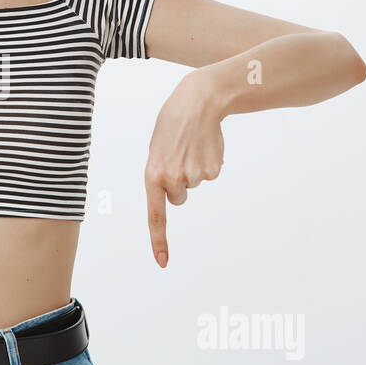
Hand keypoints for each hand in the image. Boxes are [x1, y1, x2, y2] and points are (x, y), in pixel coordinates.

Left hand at [144, 73, 224, 267]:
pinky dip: (208, 163)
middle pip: (178, 198)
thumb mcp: (157, 150)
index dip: (159, 241)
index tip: (163, 263)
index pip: (156, 215)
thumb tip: (173, 194)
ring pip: (194, 185)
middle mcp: (172, 179)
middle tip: (179, 155)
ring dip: (194, 169)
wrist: (199, 101)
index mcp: (153, 175)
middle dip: (179, 182)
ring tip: (190, 146)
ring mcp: (194, 176)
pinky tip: (204, 145)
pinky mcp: (213, 170)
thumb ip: (159, 175)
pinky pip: (209, 175)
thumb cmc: (174, 124)